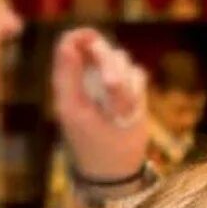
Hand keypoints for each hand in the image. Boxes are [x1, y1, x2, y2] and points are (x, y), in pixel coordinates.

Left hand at [52, 28, 147, 180]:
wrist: (113, 170)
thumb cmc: (88, 143)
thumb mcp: (75, 111)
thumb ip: (70, 76)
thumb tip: (68, 43)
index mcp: (69, 83)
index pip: (71, 45)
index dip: (81, 37)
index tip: (91, 39)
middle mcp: (89, 79)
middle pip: (100, 48)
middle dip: (108, 64)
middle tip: (110, 85)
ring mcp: (111, 85)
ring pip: (122, 60)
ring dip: (123, 82)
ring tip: (118, 111)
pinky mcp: (130, 93)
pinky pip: (138, 75)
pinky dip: (135, 90)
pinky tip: (129, 111)